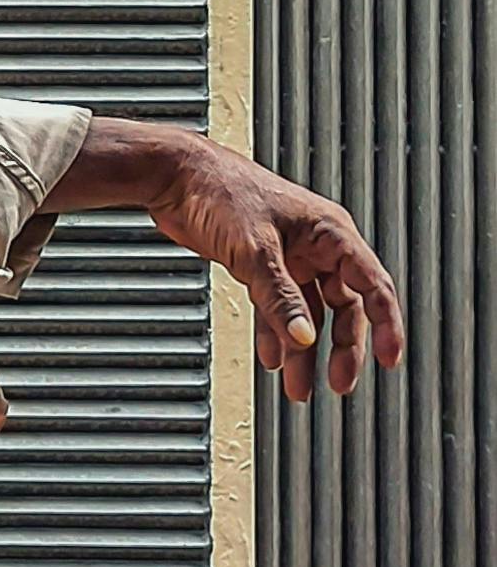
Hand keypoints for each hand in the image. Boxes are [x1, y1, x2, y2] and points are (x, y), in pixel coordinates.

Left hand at [57, 121, 402, 405]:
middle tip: (339, 384)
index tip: (390, 359)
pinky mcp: (261, 265)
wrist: (177, 178)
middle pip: (344, 306)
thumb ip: (280, 298)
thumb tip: (304, 339)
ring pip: (310, 312)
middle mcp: (316, 245)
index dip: (387, 323)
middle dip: (343, 347)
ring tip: (300, 388)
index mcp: (330, 233)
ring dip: (305, 350)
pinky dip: (278, 334)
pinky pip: (279, 308)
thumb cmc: (220, 193)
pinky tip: (274, 360)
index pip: (373, 284)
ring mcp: (289, 256)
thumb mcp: (255, 251)